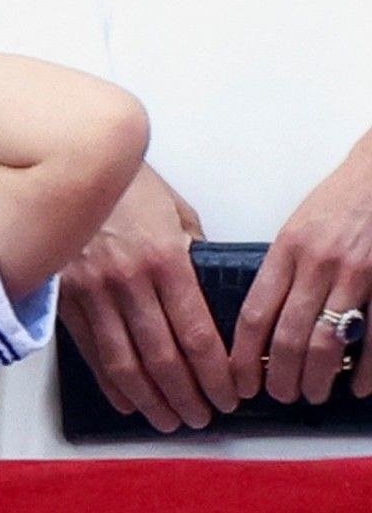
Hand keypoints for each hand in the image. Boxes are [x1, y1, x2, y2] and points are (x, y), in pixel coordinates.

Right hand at [56, 162, 237, 431]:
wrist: (67, 155)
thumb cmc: (123, 177)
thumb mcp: (175, 210)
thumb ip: (191, 251)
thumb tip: (201, 284)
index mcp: (165, 259)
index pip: (198, 335)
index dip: (216, 375)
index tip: (228, 395)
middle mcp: (129, 278)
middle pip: (164, 357)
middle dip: (188, 396)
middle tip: (201, 416)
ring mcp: (91, 287)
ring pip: (125, 361)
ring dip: (151, 398)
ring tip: (167, 418)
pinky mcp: (63, 291)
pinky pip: (89, 348)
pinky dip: (108, 380)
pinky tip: (125, 398)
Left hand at [230, 145, 371, 405]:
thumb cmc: (339, 202)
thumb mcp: (297, 228)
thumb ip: (282, 268)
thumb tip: (264, 317)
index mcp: (287, 249)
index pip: (255, 311)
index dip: (243, 354)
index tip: (239, 378)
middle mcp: (318, 264)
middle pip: (289, 335)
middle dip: (280, 375)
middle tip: (277, 395)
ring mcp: (356, 276)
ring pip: (328, 341)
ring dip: (317, 377)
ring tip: (310, 394)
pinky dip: (366, 370)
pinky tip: (358, 386)